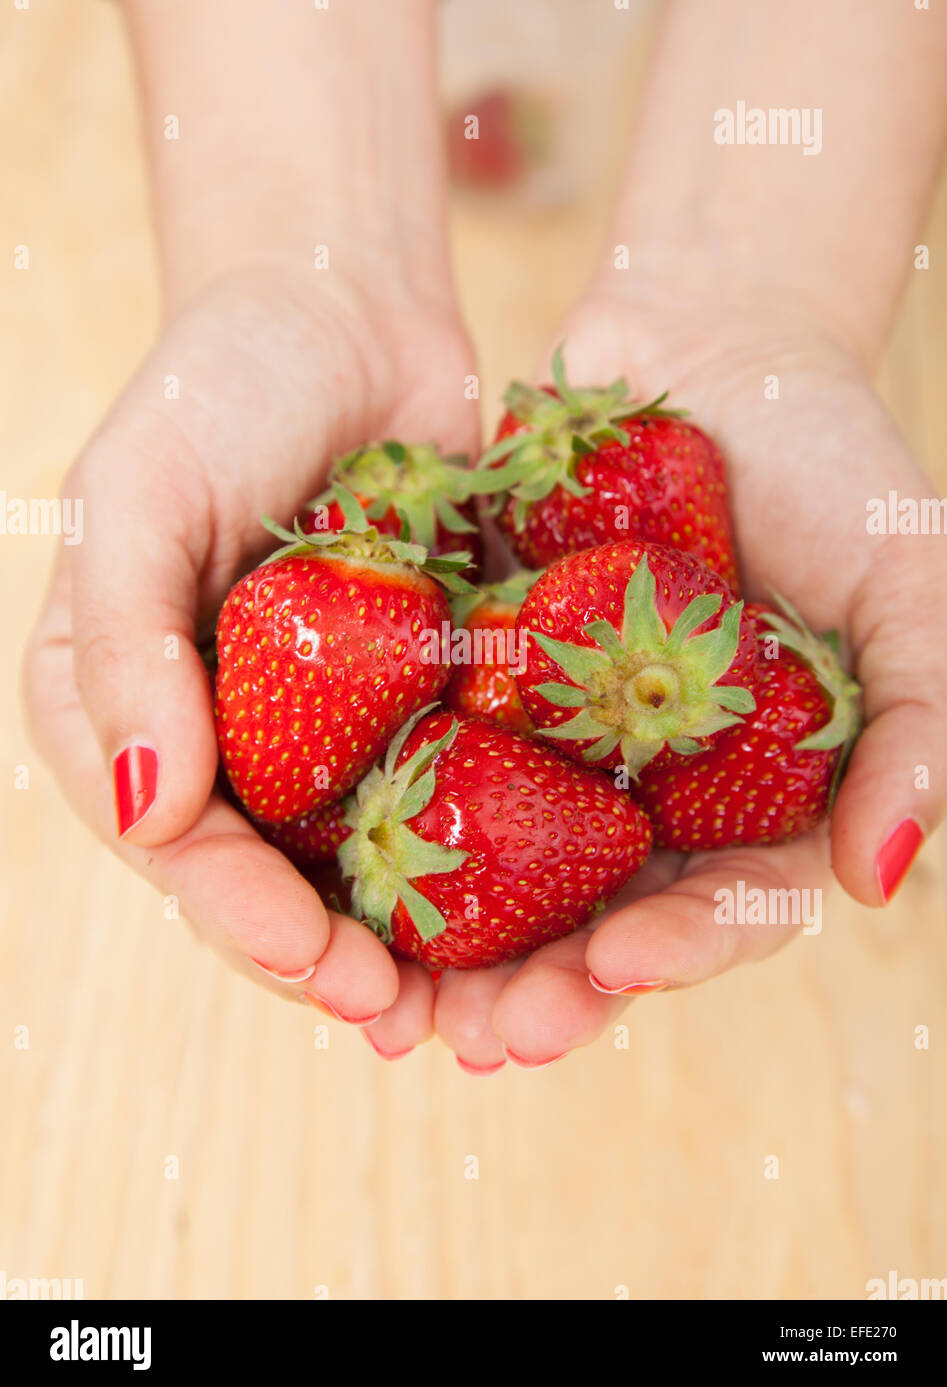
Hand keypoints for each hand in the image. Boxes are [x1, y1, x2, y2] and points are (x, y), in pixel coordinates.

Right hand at [25, 262, 478, 1025]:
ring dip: (424, 943)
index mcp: (139, 712)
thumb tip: (140, 814)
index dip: (241, 915)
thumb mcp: (138, 497)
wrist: (341, 310)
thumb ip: (123, 650)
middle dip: (338, 959)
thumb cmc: (215, 387)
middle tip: (409, 1020)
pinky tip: (550, 907)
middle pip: (279, 879)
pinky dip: (498, 850)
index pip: (181, 844)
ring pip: (375, 860)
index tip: (315, 960)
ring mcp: (332, 725)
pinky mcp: (425, 695)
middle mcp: (232, 738)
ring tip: (484, 1010)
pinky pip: (459, 785)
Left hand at [424, 288, 946, 1070]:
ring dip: (459, 940)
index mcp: (759, 793)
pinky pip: (435, 753)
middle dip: (549, 984)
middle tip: (489, 1037)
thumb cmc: (838, 465)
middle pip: (602, 913)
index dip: (679, 949)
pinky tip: (343, 859)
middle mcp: (656, 785)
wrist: (715, 341)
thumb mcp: (911, 589)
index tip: (617, 967)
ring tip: (400, 995)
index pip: (725, 903)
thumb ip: (924, 730)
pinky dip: (397, 809)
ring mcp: (567, 736)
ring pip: (506, 862)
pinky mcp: (488, 678)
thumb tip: (880, 882)